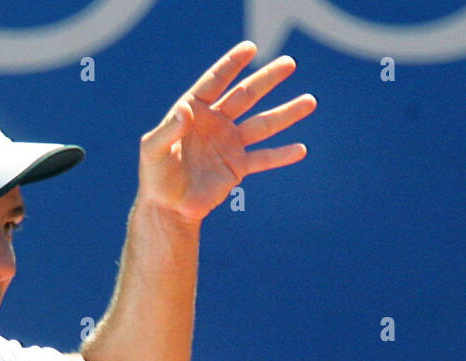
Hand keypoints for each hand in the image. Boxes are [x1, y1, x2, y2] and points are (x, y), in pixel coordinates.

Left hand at [137, 41, 316, 223]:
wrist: (169, 207)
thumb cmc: (156, 176)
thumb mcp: (154, 151)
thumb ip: (169, 130)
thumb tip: (186, 109)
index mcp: (195, 110)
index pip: (215, 81)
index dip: (232, 64)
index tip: (251, 48)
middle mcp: (216, 122)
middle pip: (246, 95)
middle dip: (267, 79)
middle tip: (290, 63)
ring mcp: (229, 143)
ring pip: (262, 124)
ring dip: (286, 113)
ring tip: (310, 101)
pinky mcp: (238, 167)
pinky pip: (263, 158)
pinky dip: (281, 155)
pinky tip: (301, 149)